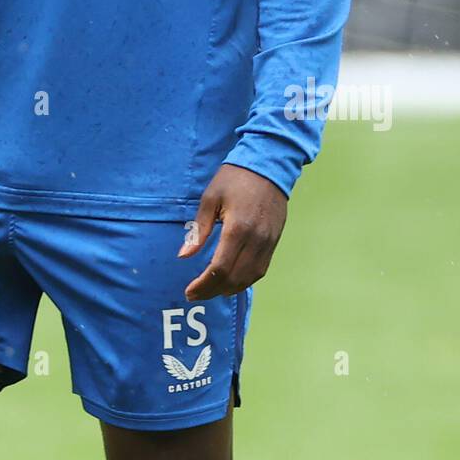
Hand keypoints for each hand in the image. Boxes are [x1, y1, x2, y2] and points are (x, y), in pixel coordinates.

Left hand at [178, 163, 287, 300]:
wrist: (268, 165)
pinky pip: (260, 270)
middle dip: (213, 291)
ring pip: (249, 278)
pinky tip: (231, 281)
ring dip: (229, 289)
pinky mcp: (274, 241)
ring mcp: (268, 243)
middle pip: (234, 278)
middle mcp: (256, 240)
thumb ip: (199, 230)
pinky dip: (245, 280)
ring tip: (210, 290)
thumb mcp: (210, 198)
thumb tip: (184, 256)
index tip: (189, 291)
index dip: (204, 284)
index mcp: (237, 229)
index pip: (220, 268)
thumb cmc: (235, 178)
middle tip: (195, 294)